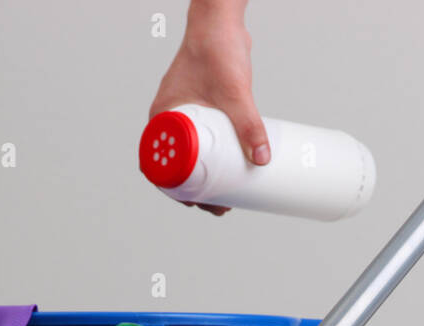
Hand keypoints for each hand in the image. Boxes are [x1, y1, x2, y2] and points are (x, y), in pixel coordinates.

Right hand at [149, 0, 265, 215]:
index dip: (176, 191)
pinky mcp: (205, 107)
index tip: (197, 205)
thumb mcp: (235, 94)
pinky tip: (231, 170)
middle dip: (198, 190)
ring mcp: (187, 112)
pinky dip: (216, 157)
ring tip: (231, 194)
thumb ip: (250, 126)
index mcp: (163, 117)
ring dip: (208, 176)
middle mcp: (171, 117)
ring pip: (194, 154)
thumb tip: (263, 159)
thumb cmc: (215, 49)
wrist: (221, 20)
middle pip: (179, 165)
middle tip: (222, 206)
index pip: (160, 164)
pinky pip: (206, 140)